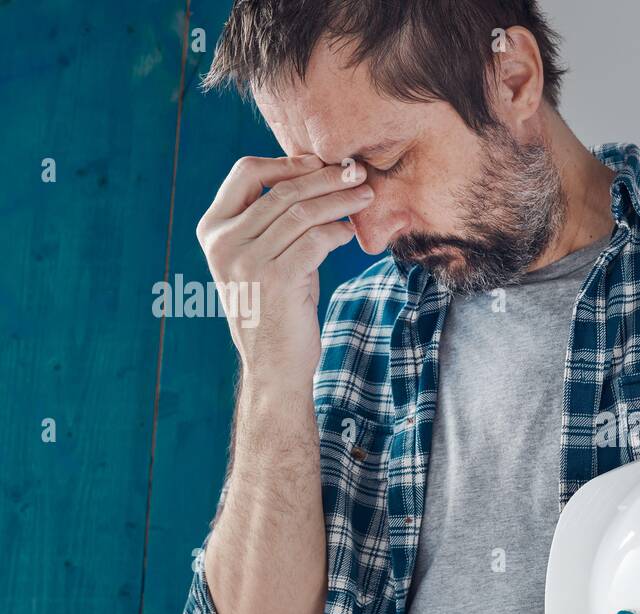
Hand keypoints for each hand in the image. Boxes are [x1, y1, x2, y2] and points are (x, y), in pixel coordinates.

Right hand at [196, 154, 374, 394]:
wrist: (274, 365)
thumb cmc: (277, 308)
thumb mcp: (263, 258)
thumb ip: (275, 221)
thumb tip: (314, 176)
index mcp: (213, 229)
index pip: (246, 173)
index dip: (286, 162)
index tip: (320, 161)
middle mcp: (224, 242)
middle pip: (281, 190)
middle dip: (325, 177)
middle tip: (357, 172)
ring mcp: (247, 261)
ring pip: (302, 212)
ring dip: (340, 200)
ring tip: (366, 196)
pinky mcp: (276, 278)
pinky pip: (316, 240)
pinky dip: (338, 230)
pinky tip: (351, 232)